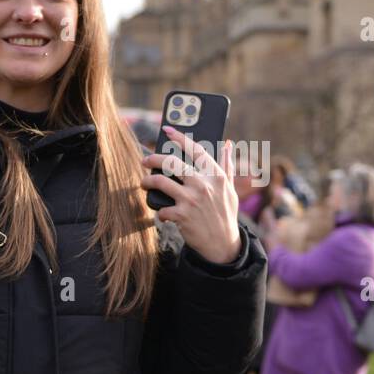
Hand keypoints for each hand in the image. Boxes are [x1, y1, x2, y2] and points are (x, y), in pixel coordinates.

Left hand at [141, 127, 241, 264]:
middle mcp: (203, 184)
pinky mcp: (181, 215)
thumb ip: (226, 165)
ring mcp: (191, 199)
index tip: (167, 130)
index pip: (196, 149)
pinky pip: (160, 208)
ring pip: (160, 181)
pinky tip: (162, 213)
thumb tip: (227, 143)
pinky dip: (158, 211)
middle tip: (144, 161)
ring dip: (147, 182)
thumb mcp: (229, 188)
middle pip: (171, 163)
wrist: (222, 243)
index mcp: (215, 175)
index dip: (180, 137)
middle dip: (153, 159)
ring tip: (144, 184)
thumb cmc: (224, 213)